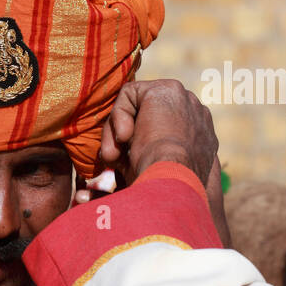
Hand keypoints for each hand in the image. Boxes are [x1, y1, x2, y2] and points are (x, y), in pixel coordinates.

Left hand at [98, 80, 230, 245]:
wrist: (172, 183)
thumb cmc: (160, 194)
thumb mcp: (150, 180)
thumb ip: (136, 171)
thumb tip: (85, 195)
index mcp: (200, 141)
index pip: (162, 130)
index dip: (137, 145)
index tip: (122, 168)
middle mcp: (197, 117)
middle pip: (148, 117)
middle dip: (125, 139)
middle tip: (113, 162)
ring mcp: (186, 101)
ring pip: (137, 107)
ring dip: (116, 132)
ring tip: (114, 156)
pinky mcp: (168, 90)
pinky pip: (130, 95)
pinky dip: (118, 115)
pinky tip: (123, 138)